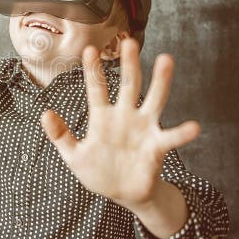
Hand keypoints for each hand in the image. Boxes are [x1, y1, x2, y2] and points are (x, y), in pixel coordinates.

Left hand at [40, 38, 200, 210]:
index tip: (89, 49)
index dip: (92, 70)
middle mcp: (125, 116)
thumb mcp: (74, 156)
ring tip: (166, 60)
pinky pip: (171, 137)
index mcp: (102, 117)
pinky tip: (194, 127)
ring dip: (160, 81)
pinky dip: (182, 133)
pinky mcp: (157, 146)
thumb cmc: (99, 172)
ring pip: (153, 99)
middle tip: (129, 42)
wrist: (123, 195)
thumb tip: (45, 114)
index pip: (96, 88)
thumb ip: (60, 135)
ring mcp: (143, 128)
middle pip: (128, 85)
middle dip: (129, 65)